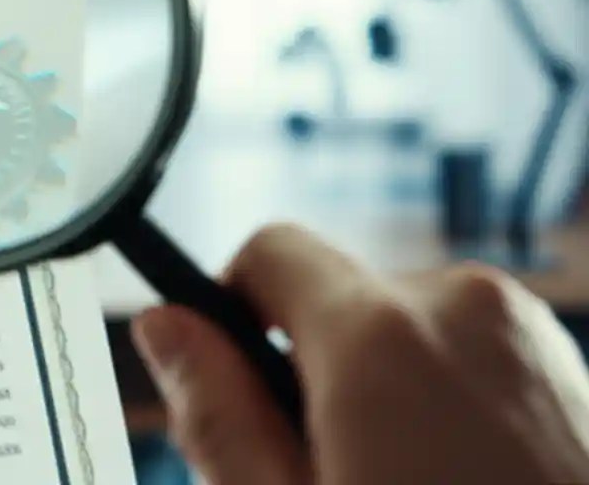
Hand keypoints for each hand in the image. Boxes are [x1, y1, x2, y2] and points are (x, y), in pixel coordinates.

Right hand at [132, 224, 588, 484]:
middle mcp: (462, 311)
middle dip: (309, 369)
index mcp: (380, 336)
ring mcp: (531, 339)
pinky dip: (443, 406)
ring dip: (380, 393)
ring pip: (404, 332)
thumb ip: (216, 412)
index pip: (270, 251)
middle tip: (322, 477)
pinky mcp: (571, 371)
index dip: (230, 310)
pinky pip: (469, 359)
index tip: (234, 383)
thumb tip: (165, 328)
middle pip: (338, 297)